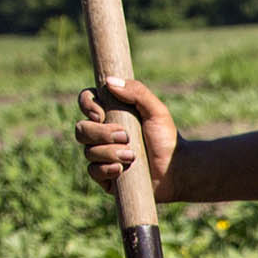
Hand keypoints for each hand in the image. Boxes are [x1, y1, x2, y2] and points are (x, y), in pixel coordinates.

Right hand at [74, 77, 179, 198]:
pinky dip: (106, 169)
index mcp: (111, 114)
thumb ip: (137, 92)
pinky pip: (93, 171)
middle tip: (125, 136)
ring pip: (87, 151)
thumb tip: (108, 81)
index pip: (86, 101)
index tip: (101, 114)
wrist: (176, 170)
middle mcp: (102, 134)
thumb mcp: (156, 111)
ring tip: (132, 155)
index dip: (87, 105)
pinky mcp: (105, 176)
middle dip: (100, 133)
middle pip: (81, 129)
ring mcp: (102, 156)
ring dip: (109, 152)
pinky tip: (121, 169)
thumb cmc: (167, 138)